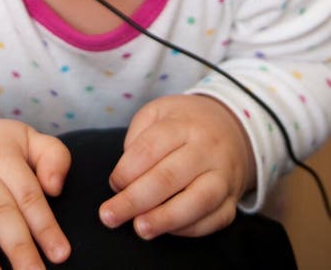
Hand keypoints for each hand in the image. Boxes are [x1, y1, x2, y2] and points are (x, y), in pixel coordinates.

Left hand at [99, 94, 255, 238]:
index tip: (113, 184)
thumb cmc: (184, 122)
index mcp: (183, 124)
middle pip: (169, 177)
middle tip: (109, 215)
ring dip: (165, 219)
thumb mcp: (158, 112)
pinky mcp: (232, 201)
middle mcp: (206, 149)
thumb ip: (137, 136)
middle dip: (134, 200)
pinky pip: (214, 220)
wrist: (231, 127)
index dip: (127, 170)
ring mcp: (223, 175)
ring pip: (197, 201)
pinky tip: (166, 229)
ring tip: (139, 228)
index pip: (150, 148)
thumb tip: (125, 177)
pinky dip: (188, 229)